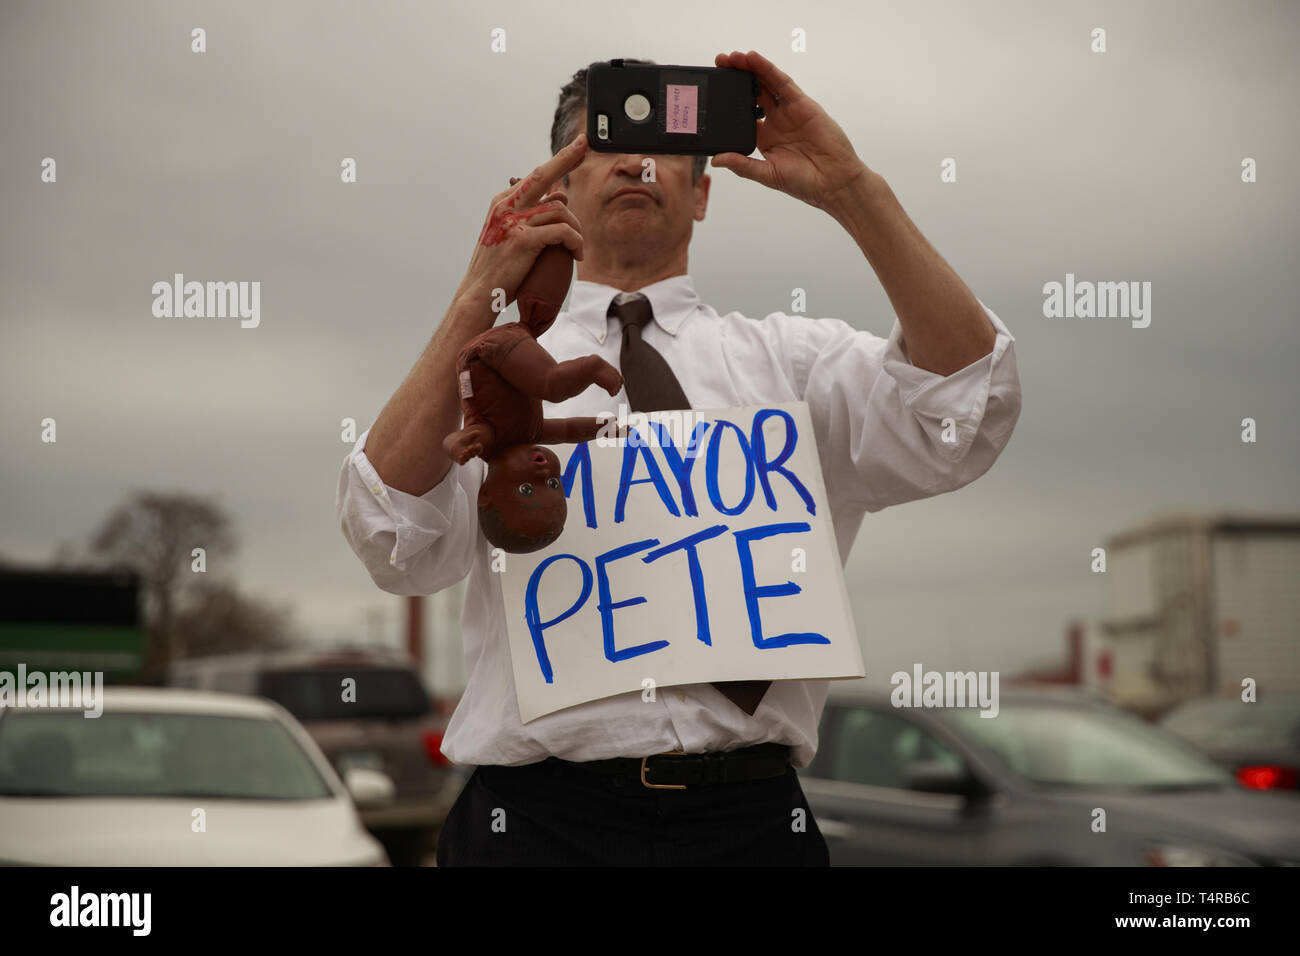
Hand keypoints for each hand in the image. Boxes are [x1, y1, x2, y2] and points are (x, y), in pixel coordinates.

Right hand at [458, 134, 588, 307]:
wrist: (479, 294)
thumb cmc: (499, 269)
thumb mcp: (511, 234)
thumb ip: (531, 215)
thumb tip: (560, 196)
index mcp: (502, 203)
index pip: (535, 176)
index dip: (559, 160)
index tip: (578, 146)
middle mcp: (505, 206)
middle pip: (542, 174)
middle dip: (567, 157)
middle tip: (586, 145)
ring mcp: (513, 222)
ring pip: (559, 209)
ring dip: (576, 228)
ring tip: (577, 246)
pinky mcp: (522, 240)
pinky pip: (561, 231)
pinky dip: (574, 242)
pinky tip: (576, 253)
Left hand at [711, 50, 868, 214]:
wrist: (834, 182)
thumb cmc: (803, 183)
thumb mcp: (767, 174)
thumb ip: (742, 165)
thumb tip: (716, 160)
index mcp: (764, 138)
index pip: (742, 113)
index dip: (728, 101)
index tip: (712, 91)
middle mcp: (775, 121)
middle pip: (752, 92)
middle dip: (736, 77)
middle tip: (719, 63)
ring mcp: (788, 111)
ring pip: (766, 83)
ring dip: (750, 68)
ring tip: (732, 57)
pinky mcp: (802, 104)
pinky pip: (782, 82)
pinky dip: (767, 69)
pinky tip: (753, 58)